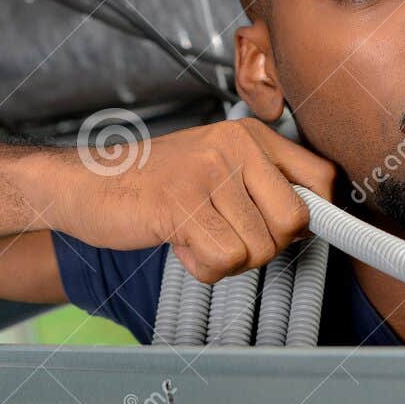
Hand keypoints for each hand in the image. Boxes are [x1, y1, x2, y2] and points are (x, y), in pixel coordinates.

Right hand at [47, 117, 336, 283]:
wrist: (83, 184)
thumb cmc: (152, 184)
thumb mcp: (215, 167)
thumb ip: (261, 185)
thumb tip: (315, 221)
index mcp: (249, 135)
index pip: (321, 177)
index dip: (315, 216)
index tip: (288, 233)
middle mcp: (235, 146)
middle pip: (296, 221)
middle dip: (266, 246)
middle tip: (229, 238)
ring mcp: (208, 173)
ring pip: (260, 248)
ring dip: (228, 259)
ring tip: (196, 236)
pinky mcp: (182, 204)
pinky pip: (225, 260)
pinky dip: (204, 268)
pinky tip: (181, 244)